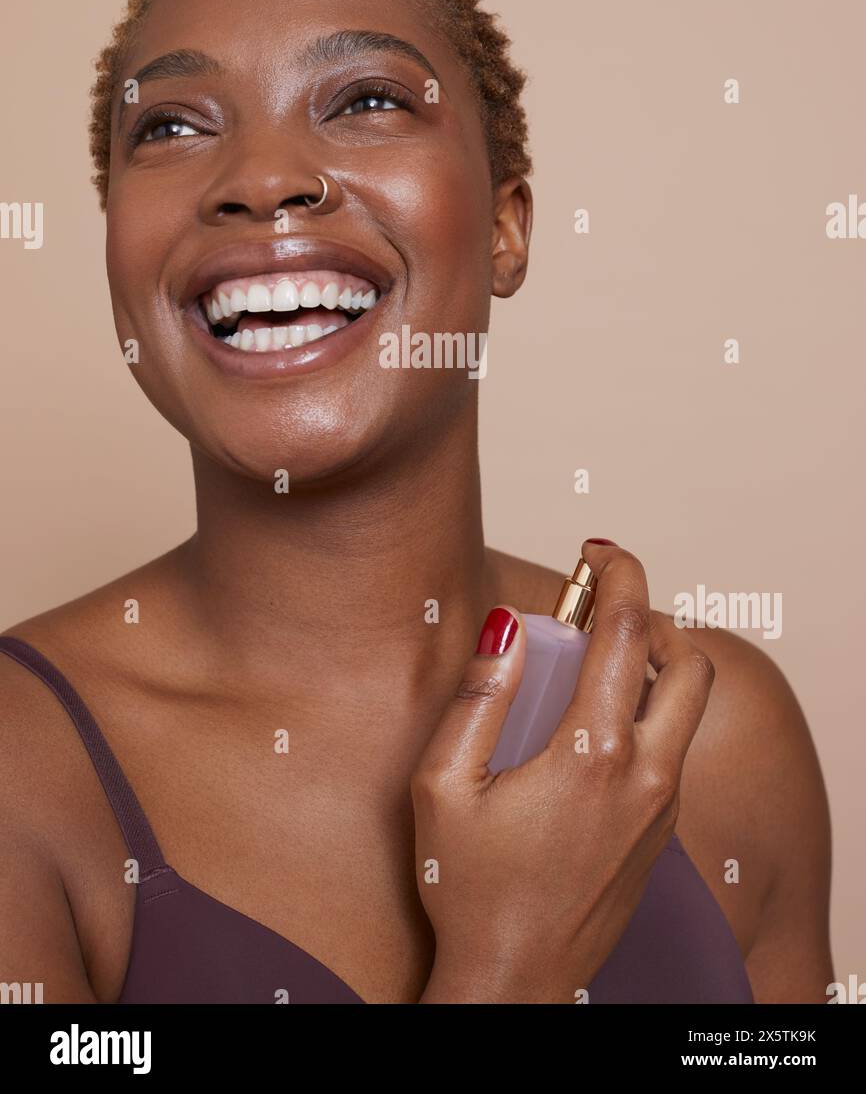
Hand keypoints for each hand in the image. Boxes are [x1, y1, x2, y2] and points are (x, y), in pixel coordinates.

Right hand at [413, 539, 714, 1002]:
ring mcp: (662, 808)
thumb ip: (479, 696)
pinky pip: (672, 749)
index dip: (618, 574)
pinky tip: (588, 728)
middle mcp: (646, 776)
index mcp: (592, 754)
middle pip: (689, 662)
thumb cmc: (469, 891)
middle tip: (602, 610)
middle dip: (652, 617)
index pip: (627, 632)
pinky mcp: (662, 833)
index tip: (600, 551)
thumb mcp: (444, 787)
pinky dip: (648, 714)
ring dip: (654, 667)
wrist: (514, 984)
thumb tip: (509, 624)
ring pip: (688, 708)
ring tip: (592, 665)